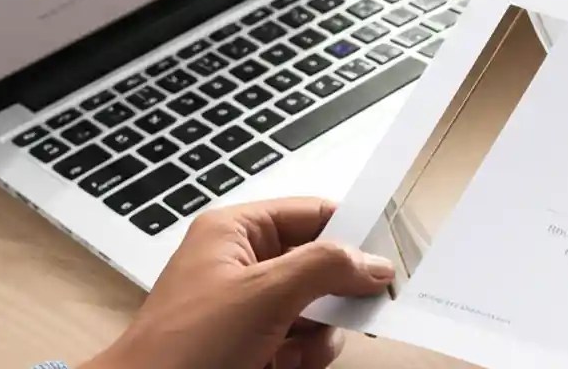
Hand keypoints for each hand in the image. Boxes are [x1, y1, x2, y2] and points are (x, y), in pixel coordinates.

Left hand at [80, 198, 394, 368]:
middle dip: (335, 295)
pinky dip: (305, 356)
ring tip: (292, 351)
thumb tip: (373, 263)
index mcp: (237, 231)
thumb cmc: (179, 348)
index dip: (353, 231)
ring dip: (318, 335)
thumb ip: (324, 267)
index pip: (314, 213)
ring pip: (320, 309)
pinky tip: (282, 365)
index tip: (388, 252)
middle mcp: (246, 264)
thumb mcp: (263, 294)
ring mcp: (251, 307)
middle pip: (323, 265)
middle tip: (349, 309)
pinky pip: (306, 341)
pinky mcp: (256, 343)